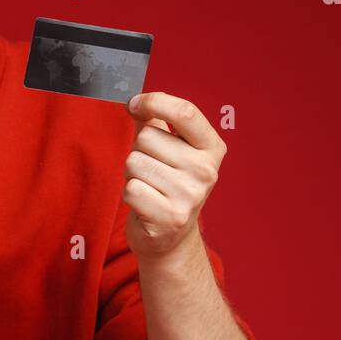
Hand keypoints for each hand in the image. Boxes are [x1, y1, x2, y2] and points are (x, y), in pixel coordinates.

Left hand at [121, 91, 226, 259]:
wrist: (171, 238)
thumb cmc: (169, 187)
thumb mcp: (171, 151)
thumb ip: (155, 122)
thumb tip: (136, 103)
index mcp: (211, 148)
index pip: (185, 112)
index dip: (154, 101)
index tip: (135, 104)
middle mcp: (205, 170)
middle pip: (148, 137)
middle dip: (139, 151)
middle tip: (152, 171)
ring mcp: (190, 195)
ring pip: (134, 161)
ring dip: (132, 174)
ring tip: (150, 187)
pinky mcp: (169, 217)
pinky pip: (130, 188)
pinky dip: (129, 195)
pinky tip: (145, 203)